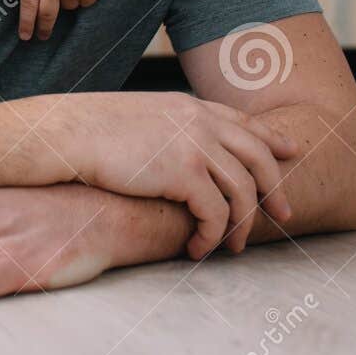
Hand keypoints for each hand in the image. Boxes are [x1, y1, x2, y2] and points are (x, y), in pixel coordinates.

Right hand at [54, 92, 296, 258]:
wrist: (65, 133)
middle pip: (259, 157)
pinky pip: (216, 213)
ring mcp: (195, 145)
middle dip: (276, 189)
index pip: (243, 122)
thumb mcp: (138, 118)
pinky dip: (212, 236)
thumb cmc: (88, 130)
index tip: (290, 151)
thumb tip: (174, 150)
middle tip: (284, 215)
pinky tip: (198, 248)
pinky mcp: (183, 173)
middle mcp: (200, 122)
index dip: (271, 138)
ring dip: (242, 225)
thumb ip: (167, 128)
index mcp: (188, 106)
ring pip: (243, 191)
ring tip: (233, 247)